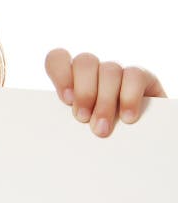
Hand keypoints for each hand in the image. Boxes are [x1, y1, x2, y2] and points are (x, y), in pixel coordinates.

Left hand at [44, 48, 166, 136]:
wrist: (141, 145)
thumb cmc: (100, 135)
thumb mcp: (81, 126)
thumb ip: (71, 118)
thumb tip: (65, 125)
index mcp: (72, 77)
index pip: (58, 58)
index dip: (60, 73)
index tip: (66, 99)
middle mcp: (95, 69)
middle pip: (85, 62)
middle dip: (84, 92)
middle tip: (83, 119)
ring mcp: (119, 71)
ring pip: (109, 70)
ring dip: (105, 101)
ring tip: (103, 127)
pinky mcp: (144, 77)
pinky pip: (135, 76)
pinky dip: (129, 97)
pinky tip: (127, 117)